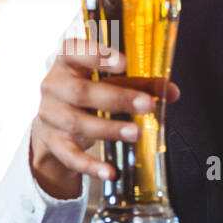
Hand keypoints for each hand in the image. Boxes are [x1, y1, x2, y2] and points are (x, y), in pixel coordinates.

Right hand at [29, 38, 179, 199]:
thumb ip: (139, 84)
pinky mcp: (53, 142)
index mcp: (66, 62)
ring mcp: (51, 115)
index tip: (124, 62)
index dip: (97, 55)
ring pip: (78, 123)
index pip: (74, 51)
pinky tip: (109, 171)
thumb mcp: (106, 82)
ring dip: (109, 128)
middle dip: (117, 98)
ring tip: (137, 132)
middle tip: (148, 104)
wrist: (51, 122)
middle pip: (82, 92)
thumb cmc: (85, 93)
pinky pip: (70, 156)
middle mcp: (54, 86)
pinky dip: (90, 165)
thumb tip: (172, 91)